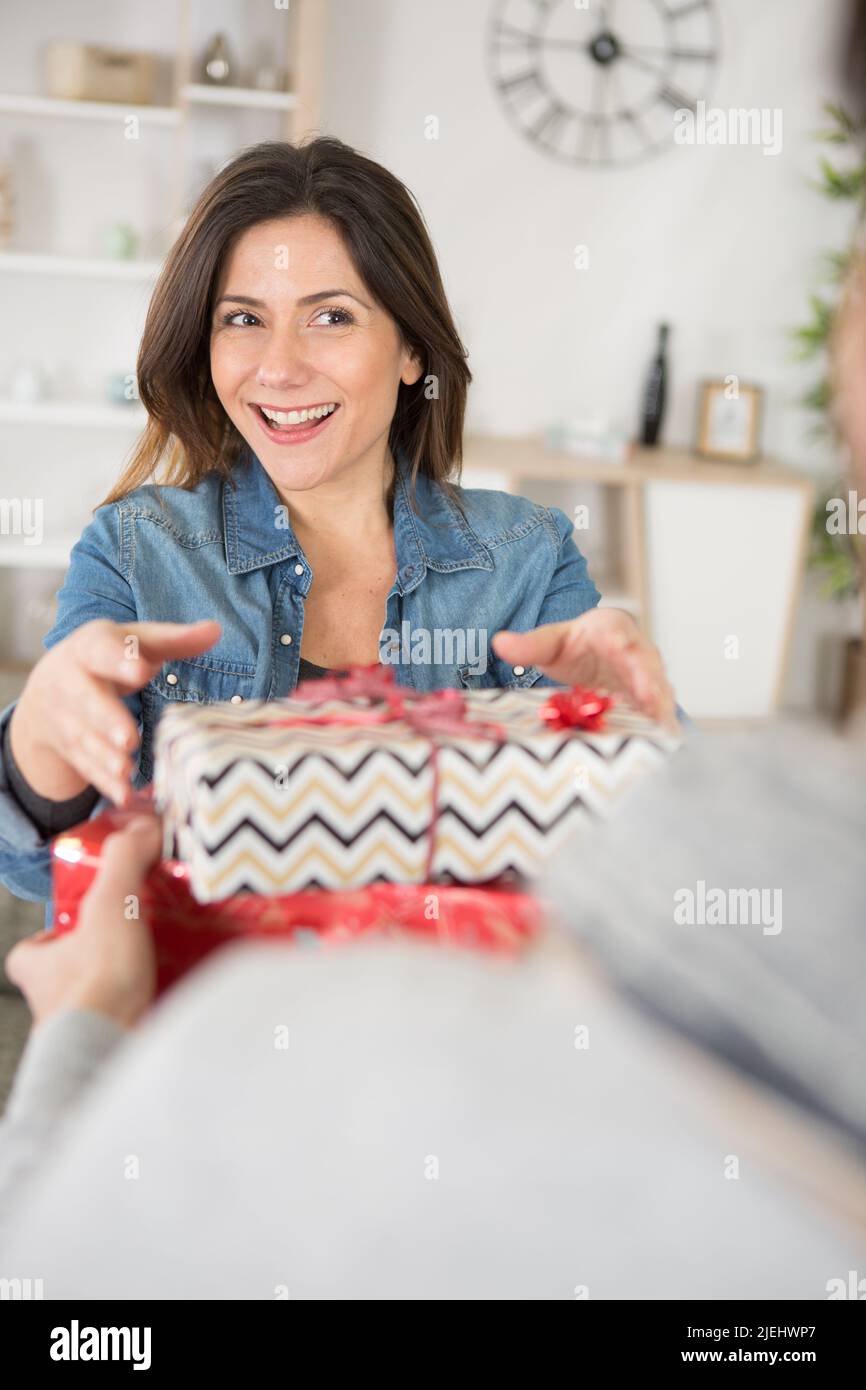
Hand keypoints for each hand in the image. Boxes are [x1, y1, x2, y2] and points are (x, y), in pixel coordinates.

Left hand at [5, 814, 161, 1028]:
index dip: (53, 932)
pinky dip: (155, 1008)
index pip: (31, 948)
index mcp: (37, 968)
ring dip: (133, 983)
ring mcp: (84, 1028)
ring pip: (104, 999)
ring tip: (168, 962)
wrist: (116, 1048)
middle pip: (71, 971)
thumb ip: (124, 859)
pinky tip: (181, 994)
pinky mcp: (115, 1045)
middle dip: (102, 957)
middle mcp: (52, 1003)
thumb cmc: (99, 980)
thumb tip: (141, 826)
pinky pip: (135, 1020)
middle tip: (136, 938)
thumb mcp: (111, 901)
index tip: (82, 919)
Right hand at [11, 618, 222, 807]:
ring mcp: (64, 717)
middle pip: (86, 699)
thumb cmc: (108, 659)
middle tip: (128, 738)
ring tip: (127, 769)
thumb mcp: (135, 642)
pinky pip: (83, 765)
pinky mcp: (67, 746)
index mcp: (89, 647)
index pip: (101, 649)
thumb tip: (215, 630)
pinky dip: (103, 781)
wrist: (47, 689)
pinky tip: (123, 794)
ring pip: (83, 737)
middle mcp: (69, 680)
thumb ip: (174, 639)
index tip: (141, 671)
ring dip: (105, 756)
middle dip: (106, 718)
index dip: (120, 660)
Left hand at [492, 608, 677, 728]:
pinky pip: (659, 715)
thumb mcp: (551, 643)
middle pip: (647, 667)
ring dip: (661, 712)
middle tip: (651, 702)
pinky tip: (660, 748)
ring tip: (662, 732)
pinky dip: (660, 730)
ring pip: (660, 694)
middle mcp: (639, 652)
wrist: (596, 654)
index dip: (621, 646)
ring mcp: (650, 679)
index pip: (618, 636)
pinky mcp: (653, 703)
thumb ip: (529, 645)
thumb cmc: (576, 647)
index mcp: (613, 629)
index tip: (620, 651)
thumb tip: (499, 642)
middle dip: (650, 684)